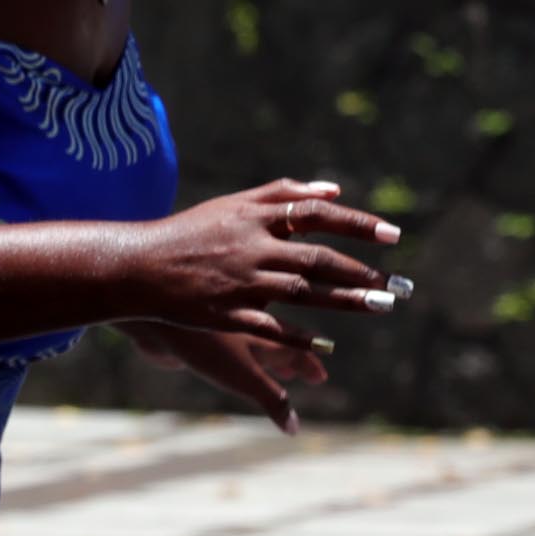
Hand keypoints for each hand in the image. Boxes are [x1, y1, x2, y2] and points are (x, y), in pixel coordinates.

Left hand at [120, 320, 327, 432]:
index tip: (320, 376)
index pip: (297, 349)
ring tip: (270, 369)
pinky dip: (232, 355)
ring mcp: (219, 330)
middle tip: (297, 374)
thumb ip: (271, 400)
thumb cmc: (203, 345)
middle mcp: (247, 328)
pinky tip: (225, 360)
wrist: (155, 319)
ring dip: (261, 358)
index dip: (308, 364)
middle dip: (288, 361)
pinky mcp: (194, 334)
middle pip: (275, 345)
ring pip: (249, 344)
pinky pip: (221, 347)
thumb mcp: (244, 376)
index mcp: (266, 334)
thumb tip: (293, 429)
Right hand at [124, 180, 403, 342]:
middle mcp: (250, 248)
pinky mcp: (225, 313)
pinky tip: (328, 346)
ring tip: (382, 305)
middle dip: (361, 272)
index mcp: (252, 218)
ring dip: (346, 301)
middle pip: (316, 258)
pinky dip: (299, 336)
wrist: (135, 265)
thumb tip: (333, 189)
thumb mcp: (232, 204)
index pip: (314, 214)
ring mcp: (239, 282)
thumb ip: (281, 194)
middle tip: (399, 285)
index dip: (356, 223)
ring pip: (303, 292)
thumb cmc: (187, 233)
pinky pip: (270, 327)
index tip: (393, 235)